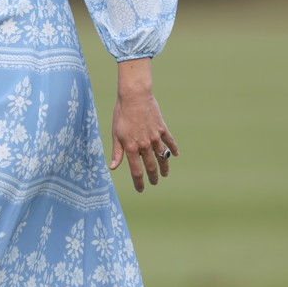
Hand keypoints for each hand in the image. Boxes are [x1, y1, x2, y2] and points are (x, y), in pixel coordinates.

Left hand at [109, 60, 178, 191]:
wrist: (134, 96)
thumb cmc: (122, 114)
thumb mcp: (116, 134)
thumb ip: (116, 152)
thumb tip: (112, 167)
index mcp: (131, 148)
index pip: (136, 171)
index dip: (138, 182)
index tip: (140, 189)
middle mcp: (144, 145)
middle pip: (150, 166)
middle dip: (153, 177)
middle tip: (154, 183)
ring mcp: (155, 137)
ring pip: (162, 156)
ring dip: (164, 167)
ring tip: (165, 174)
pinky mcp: (162, 128)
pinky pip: (170, 142)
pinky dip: (173, 149)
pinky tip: (175, 155)